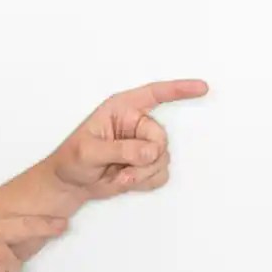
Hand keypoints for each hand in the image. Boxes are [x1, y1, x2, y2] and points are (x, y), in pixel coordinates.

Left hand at [46, 79, 208, 200]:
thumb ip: (121, 149)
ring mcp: (142, 144)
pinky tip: (125, 179)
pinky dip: (145, 182)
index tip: (202, 87)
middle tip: (122, 168)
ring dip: (142, 173)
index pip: (154, 94)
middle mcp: (135, 124)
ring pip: (162, 159)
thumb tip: (150, 151)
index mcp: (120, 109)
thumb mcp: (89, 152)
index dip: (179, 89)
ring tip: (119, 174)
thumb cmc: (72, 160)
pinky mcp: (146, 164)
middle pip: (161, 139)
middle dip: (144, 158)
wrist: (70, 184)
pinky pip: (161, 174)